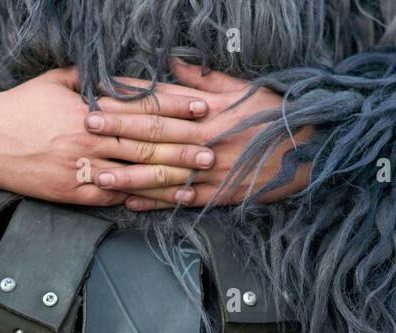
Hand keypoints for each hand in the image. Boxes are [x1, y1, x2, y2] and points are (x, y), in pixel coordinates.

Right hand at [0, 67, 217, 205]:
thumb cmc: (16, 107)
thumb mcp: (53, 80)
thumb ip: (90, 79)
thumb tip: (122, 76)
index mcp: (87, 104)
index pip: (141, 104)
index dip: (175, 106)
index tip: (201, 108)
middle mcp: (88, 135)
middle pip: (145, 140)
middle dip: (182, 145)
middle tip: (210, 149)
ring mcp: (81, 166)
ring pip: (134, 172)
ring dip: (169, 177)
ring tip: (195, 180)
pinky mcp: (71, 190)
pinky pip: (111, 195)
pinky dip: (137, 198)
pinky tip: (158, 201)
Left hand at [84, 59, 311, 209]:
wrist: (311, 148)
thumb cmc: (276, 115)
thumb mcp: (241, 89)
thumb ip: (202, 82)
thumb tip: (171, 65)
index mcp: (208, 115)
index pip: (158, 109)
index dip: (125, 106)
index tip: (97, 103)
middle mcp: (205, 144)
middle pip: (153, 139)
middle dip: (116, 136)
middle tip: (84, 132)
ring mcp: (211, 173)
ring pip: (161, 175)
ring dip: (127, 176)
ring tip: (98, 175)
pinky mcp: (220, 195)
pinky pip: (181, 201)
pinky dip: (156, 203)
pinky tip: (131, 203)